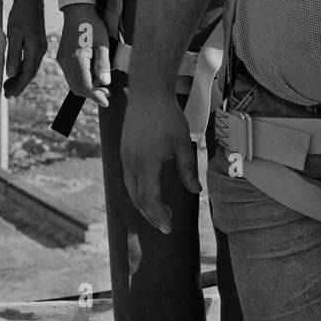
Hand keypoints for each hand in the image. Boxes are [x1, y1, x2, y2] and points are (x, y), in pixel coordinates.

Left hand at [3, 0, 47, 98]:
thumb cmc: (21, 13)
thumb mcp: (14, 34)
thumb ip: (13, 55)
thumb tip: (10, 73)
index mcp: (36, 49)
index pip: (28, 73)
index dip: (19, 86)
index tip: (10, 96)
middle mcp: (40, 50)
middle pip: (29, 73)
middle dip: (18, 84)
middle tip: (6, 95)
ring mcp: (39, 46)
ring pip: (29, 67)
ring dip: (19, 77)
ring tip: (7, 86)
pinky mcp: (36, 42)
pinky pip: (29, 60)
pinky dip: (21, 68)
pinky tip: (13, 71)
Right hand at [56, 3, 111, 107]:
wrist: (78, 10)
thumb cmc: (92, 24)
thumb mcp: (103, 43)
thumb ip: (103, 64)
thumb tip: (105, 83)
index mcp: (77, 59)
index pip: (85, 86)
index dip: (96, 96)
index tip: (105, 102)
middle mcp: (66, 62)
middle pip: (77, 88)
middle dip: (92, 94)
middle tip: (106, 94)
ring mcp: (62, 60)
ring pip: (73, 82)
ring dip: (86, 87)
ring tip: (101, 84)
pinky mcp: (62, 57)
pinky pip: (70, 74)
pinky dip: (81, 79)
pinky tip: (92, 74)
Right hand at [120, 91, 199, 233]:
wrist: (148, 93)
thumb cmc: (167, 116)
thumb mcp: (183, 143)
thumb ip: (188, 169)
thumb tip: (196, 190)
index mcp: (146, 163)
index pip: (149, 199)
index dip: (158, 216)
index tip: (168, 227)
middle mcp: (131, 163)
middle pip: (137, 199)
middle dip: (151, 215)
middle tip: (166, 224)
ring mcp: (125, 157)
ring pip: (130, 190)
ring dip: (144, 204)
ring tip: (160, 211)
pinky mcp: (124, 151)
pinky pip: (128, 178)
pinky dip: (138, 191)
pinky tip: (150, 191)